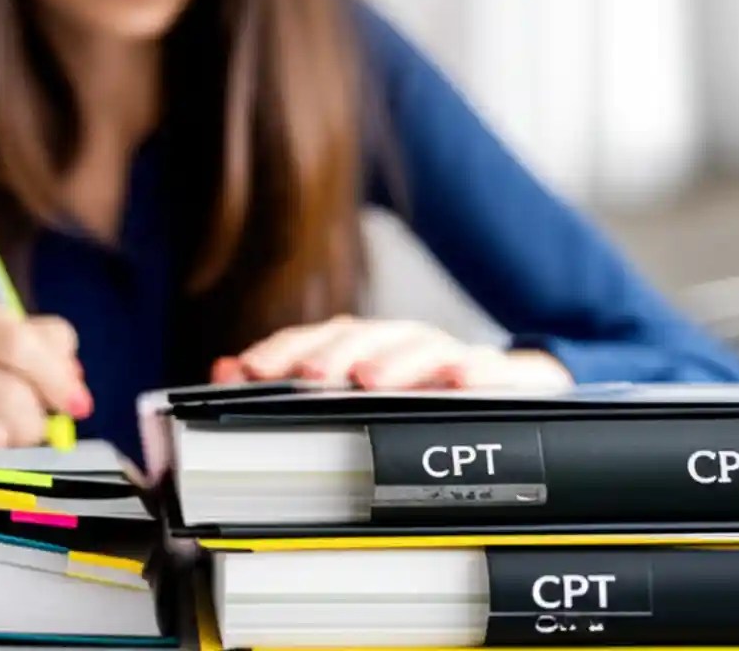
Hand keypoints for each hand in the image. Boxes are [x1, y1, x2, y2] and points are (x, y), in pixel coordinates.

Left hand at [212, 315, 572, 390]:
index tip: (248, 371)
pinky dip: (477, 369)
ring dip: (393, 359)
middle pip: (366, 335)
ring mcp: (454, 357)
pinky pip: (494, 368)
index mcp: (368, 349)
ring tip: (369, 380)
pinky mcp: (507, 376)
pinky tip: (458, 380)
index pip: (318, 338)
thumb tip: (221, 370)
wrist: (518, 396)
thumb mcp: (358, 399)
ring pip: (421, 345)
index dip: (282, 350)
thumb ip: (287, 386)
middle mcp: (406, 346)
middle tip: (308, 376)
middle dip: (333, 353)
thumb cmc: (423, 402)